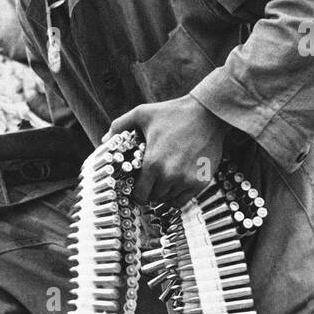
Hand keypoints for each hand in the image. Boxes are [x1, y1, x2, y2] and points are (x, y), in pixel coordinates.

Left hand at [108, 96, 226, 207]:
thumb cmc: (174, 113)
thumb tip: (105, 140)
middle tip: (149, 183)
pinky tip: (175, 185)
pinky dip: (177, 196)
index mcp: (153, 163)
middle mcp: (170, 175)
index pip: (139, 194)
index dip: (135, 193)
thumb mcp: (142, 114)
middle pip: (154, 198)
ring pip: (169, 200)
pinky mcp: (201, 181)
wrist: (208, 114)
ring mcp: (187, 180)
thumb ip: (119, 125)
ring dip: (164, 193)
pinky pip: (184, 200)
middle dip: (149, 192)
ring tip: (162, 181)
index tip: (136, 188)